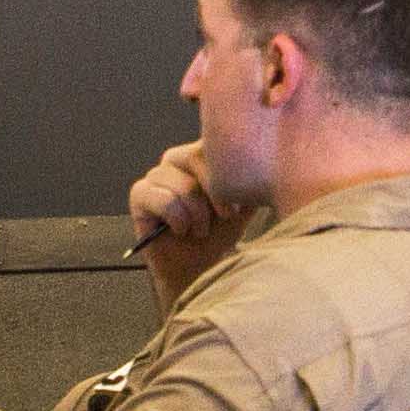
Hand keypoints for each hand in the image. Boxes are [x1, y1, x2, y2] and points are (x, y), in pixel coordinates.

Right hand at [127, 142, 242, 295]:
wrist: (200, 266)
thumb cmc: (222, 232)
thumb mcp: (245, 204)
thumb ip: (253, 180)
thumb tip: (270, 164)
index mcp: (203, 154)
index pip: (212, 144)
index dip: (225, 177)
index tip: (235, 207)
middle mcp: (178, 159)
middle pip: (195, 157)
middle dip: (214, 194)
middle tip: (223, 218)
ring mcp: (157, 175)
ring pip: (182, 184)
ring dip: (197, 214)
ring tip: (201, 229)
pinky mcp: (139, 193)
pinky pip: (160, 198)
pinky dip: (177, 218)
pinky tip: (181, 230)